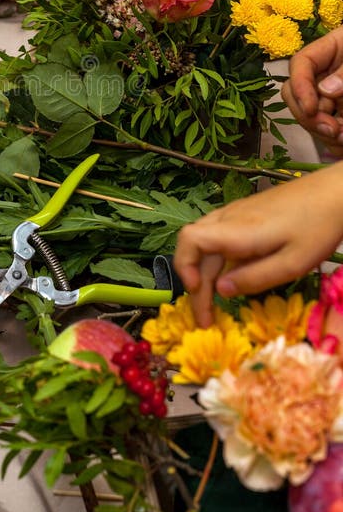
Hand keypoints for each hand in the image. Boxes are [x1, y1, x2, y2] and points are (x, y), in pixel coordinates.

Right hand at [174, 162, 342, 326]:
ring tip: (214, 304)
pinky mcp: (247, 214)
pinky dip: (217, 261)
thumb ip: (255, 278)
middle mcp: (229, 218)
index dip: (184, 266)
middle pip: (195, 248)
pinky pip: (220, 237)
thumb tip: (221, 291)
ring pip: (206, 243)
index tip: (197, 291)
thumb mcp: (292, 263)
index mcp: (237, 230)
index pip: (189, 240)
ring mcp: (237, 213)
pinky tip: (231, 279)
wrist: (334, 191)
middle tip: (207, 319)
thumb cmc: (317, 226)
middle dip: (196, 286)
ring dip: (205, 274)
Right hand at [281, 25, 342, 154]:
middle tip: (332, 130)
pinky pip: (329, 134)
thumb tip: (326, 89)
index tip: (312, 108)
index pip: (300, 64)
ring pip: (311, 119)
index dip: (300, 86)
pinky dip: (337, 143)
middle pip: (297, 95)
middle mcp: (326, 75)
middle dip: (309, 116)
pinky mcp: (342, 117)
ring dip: (325, 133)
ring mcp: (333, 98)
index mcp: (331, 51)